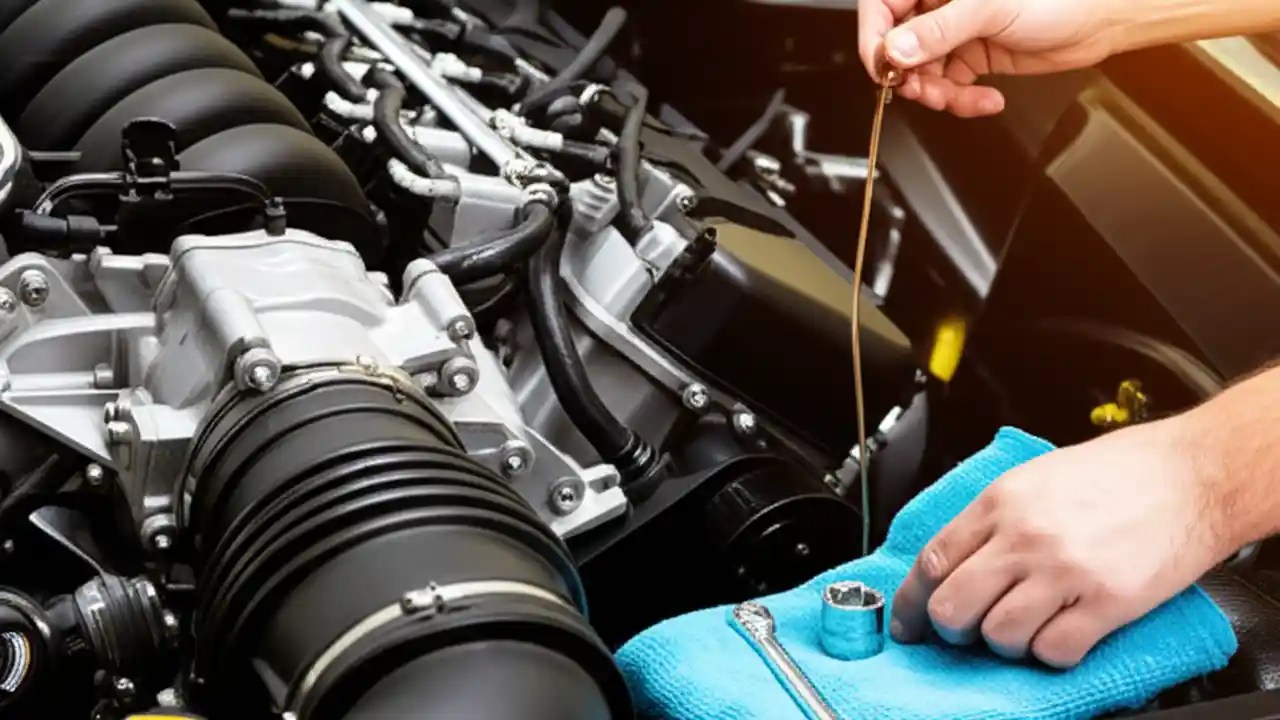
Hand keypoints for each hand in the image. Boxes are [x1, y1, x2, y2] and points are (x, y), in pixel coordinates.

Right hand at [857, 0, 1125, 116]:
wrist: (1102, 17)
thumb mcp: (989, 8)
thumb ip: (937, 31)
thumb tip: (895, 49)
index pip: (882, 6)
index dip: (875, 39)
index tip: (883, 67)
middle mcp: (941, 3)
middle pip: (898, 43)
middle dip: (909, 74)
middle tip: (922, 90)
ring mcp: (956, 29)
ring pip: (921, 69)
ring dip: (935, 93)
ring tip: (955, 99)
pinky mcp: (972, 53)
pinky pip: (948, 83)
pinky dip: (959, 99)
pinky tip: (981, 98)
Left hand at [890, 418, 1236, 666]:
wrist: (1191, 475)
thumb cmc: (1118, 472)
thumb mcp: (1034, 478)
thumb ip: (992, 518)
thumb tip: (953, 561)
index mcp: (1000, 501)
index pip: (932, 561)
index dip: (912, 602)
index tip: (909, 623)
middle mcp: (1024, 535)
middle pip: (954, 606)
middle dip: (953, 628)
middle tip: (970, 630)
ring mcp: (1064, 570)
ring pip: (999, 635)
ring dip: (1005, 643)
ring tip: (1026, 627)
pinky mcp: (1106, 601)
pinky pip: (1053, 650)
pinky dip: (1050, 653)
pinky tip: (1063, 633)